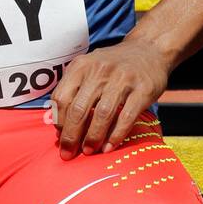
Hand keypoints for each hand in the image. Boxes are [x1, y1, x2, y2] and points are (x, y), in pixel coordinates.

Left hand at [49, 36, 170, 158]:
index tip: (60, 138)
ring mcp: (122, 79)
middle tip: (68, 154)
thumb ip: (72, 89)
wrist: (149, 49)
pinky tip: (109, 147)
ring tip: (88, 151)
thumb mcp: (88, 68)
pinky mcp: (143, 89)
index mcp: (81, 66)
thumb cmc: (113, 65)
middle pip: (79, 109)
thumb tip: (53, 121)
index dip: (58, 122)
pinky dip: (116, 136)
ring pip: (102, 115)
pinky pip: (126, 117)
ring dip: (92, 137)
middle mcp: (100, 71)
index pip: (62, 98)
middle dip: (71, 136)